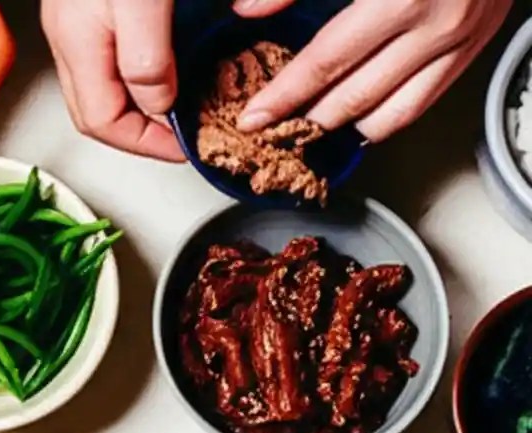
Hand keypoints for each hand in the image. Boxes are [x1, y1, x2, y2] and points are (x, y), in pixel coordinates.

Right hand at [41, 0, 185, 161]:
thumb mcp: (144, 6)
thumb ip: (147, 61)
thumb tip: (158, 104)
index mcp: (77, 45)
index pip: (102, 122)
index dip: (145, 143)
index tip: (183, 145)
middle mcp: (67, 36)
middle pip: (94, 112)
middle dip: (137, 133)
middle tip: (177, 135)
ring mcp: (72, 19)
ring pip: (98, 86)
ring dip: (136, 104)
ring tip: (172, 105)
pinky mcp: (86, 3)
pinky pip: (106, 56)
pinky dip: (134, 73)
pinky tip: (157, 63)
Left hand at [236, 0, 511, 141]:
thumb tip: (248, 9)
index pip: (325, 61)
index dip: (284, 95)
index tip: (254, 117)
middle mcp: (435, 23)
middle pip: (354, 97)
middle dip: (306, 120)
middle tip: (272, 130)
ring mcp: (459, 39)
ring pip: (390, 113)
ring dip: (343, 128)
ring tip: (306, 131)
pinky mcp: (475, 47)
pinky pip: (423, 103)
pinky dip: (384, 118)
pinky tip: (356, 120)